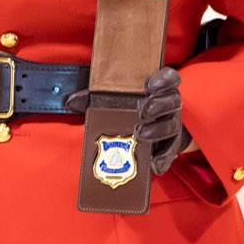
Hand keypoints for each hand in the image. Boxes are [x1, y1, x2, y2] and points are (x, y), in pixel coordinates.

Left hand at [65, 67, 188, 174]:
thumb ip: (95, 97)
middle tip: (143, 110)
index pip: (169, 78)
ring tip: (140, 135)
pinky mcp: (171, 147)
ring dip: (157, 130)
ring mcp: (173, 126)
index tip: (149, 84)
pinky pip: (170, 153)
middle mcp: (170, 106)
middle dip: (159, 105)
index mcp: (159, 88)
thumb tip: (70, 101)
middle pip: (172, 102)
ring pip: (172, 126)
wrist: (153, 131)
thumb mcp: (117, 100)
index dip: (163, 80)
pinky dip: (163, 159)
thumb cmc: (132, 109)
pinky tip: (154, 165)